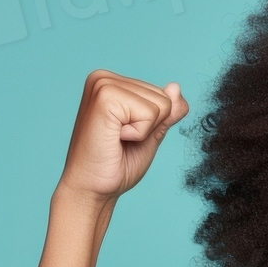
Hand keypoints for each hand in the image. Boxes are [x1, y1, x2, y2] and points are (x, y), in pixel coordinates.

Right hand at [57, 69, 188, 199]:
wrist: (91, 189)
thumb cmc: (116, 165)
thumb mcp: (150, 134)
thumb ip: (166, 112)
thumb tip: (176, 86)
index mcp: (112, 83)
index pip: (163, 95)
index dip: (153, 125)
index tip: (126, 137)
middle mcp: (104, 78)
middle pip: (164, 98)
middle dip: (150, 127)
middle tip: (120, 141)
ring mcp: (102, 84)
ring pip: (161, 104)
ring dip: (144, 131)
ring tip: (117, 139)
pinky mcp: (104, 97)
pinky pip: (150, 113)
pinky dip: (139, 134)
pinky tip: (115, 138)